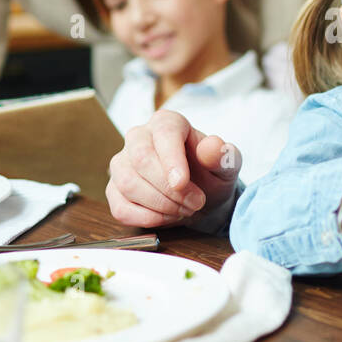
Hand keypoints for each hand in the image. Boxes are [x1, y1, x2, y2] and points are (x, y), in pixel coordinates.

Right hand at [105, 109, 241, 227]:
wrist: (202, 197)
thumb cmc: (211, 174)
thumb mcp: (226, 165)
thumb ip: (222, 156)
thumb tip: (212, 147)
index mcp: (167, 123)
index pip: (164, 133)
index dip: (172, 160)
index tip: (182, 183)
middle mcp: (139, 138)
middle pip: (141, 159)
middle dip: (168, 188)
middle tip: (196, 203)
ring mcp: (122, 164)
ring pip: (128, 184)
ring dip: (160, 204)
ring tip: (185, 209)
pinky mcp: (115, 190)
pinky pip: (120, 207)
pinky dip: (146, 218)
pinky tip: (167, 217)